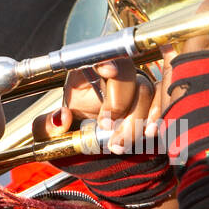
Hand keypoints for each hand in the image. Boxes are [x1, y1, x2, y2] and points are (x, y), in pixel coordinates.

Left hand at [37, 57, 157, 154]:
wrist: (97, 153)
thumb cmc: (74, 137)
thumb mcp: (50, 136)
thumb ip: (47, 128)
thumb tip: (61, 118)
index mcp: (85, 72)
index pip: (97, 55)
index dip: (106, 60)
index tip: (108, 71)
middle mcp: (113, 73)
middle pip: (125, 71)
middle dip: (118, 102)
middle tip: (107, 128)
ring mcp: (135, 86)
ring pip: (144, 89)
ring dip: (135, 119)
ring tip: (118, 144)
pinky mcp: (153, 101)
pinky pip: (162, 100)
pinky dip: (157, 117)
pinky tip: (148, 133)